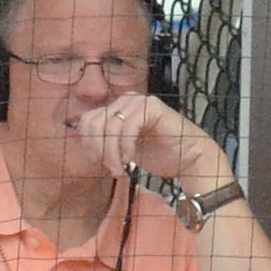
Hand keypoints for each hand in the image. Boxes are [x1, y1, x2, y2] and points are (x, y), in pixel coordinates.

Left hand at [69, 93, 228, 193]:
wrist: (192, 160)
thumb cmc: (161, 156)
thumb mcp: (124, 148)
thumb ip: (105, 140)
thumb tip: (79, 137)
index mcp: (118, 108)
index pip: (88, 120)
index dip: (89, 143)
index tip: (99, 163)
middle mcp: (126, 101)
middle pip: (94, 121)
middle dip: (99, 149)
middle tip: (111, 169)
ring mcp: (139, 101)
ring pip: (109, 125)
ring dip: (111, 151)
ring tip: (120, 169)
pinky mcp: (152, 107)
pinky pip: (127, 126)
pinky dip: (125, 146)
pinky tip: (131, 160)